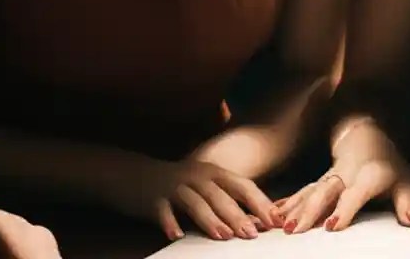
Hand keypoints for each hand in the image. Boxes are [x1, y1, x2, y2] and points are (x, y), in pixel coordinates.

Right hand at [118, 157, 277, 241]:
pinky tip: (177, 235)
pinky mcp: (153, 198)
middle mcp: (196, 175)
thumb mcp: (204, 187)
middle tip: (252, 234)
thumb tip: (257, 222)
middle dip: (238, 215)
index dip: (260, 203)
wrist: (134, 174)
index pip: (243, 186)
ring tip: (223, 236)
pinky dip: (170, 223)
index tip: (275, 220)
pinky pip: (163, 211)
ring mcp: (174, 185)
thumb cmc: (178, 184)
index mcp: (214, 172)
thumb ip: (228, 201)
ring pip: (195, 203)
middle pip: (221, 195)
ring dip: (210, 219)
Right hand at [275, 120, 409, 232]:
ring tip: (283, 225)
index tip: (332, 226)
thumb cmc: (389, 167)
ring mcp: (329, 178)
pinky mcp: (319, 181)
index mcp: (367, 177)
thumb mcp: (407, 182)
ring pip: (309, 192)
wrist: (370, 140)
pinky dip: (287, 202)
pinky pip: (301, 191)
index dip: (344, 210)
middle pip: (324, 192)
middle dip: (309, 211)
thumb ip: (408, 202)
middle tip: (296, 230)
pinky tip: (275, 213)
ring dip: (295, 208)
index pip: (354, 194)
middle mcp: (345, 176)